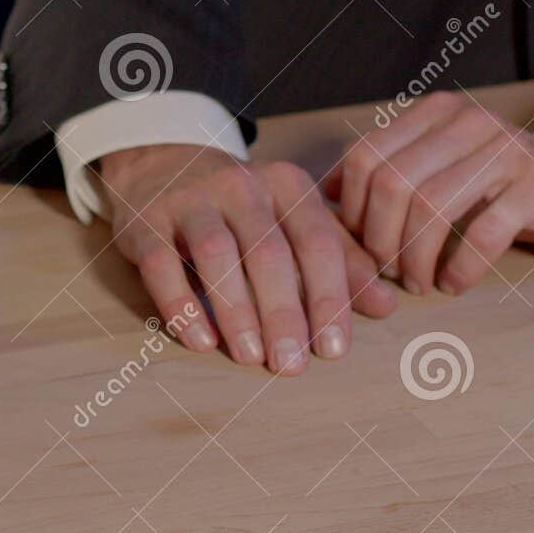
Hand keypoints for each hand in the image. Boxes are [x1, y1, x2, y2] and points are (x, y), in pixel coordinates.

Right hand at [99, 144, 397, 374]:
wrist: (162, 166)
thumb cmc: (241, 209)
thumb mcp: (293, 221)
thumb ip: (340, 261)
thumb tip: (387, 306)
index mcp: (287, 184)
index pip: (317, 242)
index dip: (329, 298)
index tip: (334, 349)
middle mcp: (241, 185)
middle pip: (268, 252)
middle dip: (283, 313)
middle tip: (291, 366)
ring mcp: (190, 200)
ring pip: (216, 254)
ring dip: (236, 310)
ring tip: (250, 356)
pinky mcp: (146, 221)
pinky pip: (162, 264)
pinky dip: (181, 304)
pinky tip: (200, 340)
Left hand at [329, 91, 533, 295]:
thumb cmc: (500, 192)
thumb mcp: (441, 172)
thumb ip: (387, 176)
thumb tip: (325, 196)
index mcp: (436, 113)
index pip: (365, 156)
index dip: (354, 211)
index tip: (362, 248)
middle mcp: (469, 121)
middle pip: (392, 183)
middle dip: (380, 240)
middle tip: (387, 273)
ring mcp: (507, 148)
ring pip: (430, 207)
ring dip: (415, 258)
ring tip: (418, 283)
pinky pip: (481, 233)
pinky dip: (458, 268)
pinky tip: (454, 284)